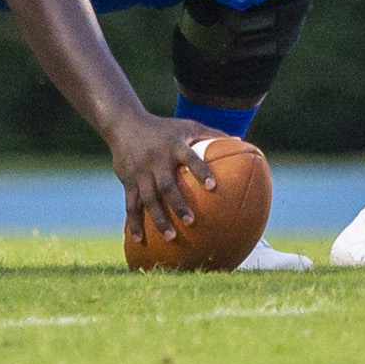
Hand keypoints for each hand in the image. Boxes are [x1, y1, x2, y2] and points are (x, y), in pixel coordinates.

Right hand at [105, 112, 218, 243]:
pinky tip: (140, 239)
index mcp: (174, 146)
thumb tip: (239, 139)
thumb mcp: (187, 125)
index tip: (213, 187)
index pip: (190, 158)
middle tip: (192, 221)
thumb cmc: (164, 128)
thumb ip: (212, 133)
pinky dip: (134, 222)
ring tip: (171, 237)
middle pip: (167, 185)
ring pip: (148, 198)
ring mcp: (141, 172)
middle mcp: (157, 160)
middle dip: (178, 204)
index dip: (201, 171)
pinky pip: (131, 204)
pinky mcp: (128, 181)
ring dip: (158, 218)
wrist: (125, 124)